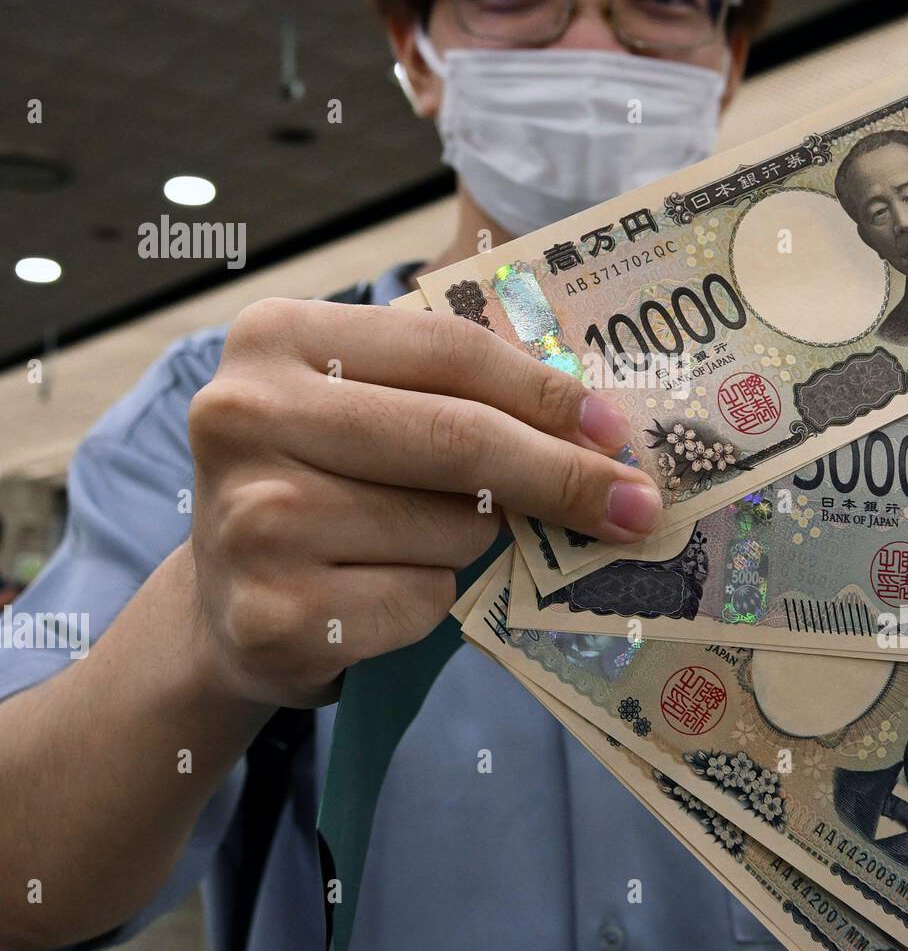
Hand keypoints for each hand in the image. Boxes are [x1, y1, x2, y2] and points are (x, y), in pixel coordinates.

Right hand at [188, 298, 660, 707]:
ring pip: (451, 526)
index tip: (616, 431)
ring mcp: (249, 519)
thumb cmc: (327, 485)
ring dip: (476, 543)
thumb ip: (457, 391)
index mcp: (277, 337)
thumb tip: (603, 425)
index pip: (449, 350)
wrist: (228, 604)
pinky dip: (433, 603)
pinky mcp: (270, 613)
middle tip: (636, 505)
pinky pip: (422, 601)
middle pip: (458, 438)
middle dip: (564, 475)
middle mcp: (245, 416)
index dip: (547, 392)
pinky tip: (379, 595)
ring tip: (419, 542)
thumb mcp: (368, 408)